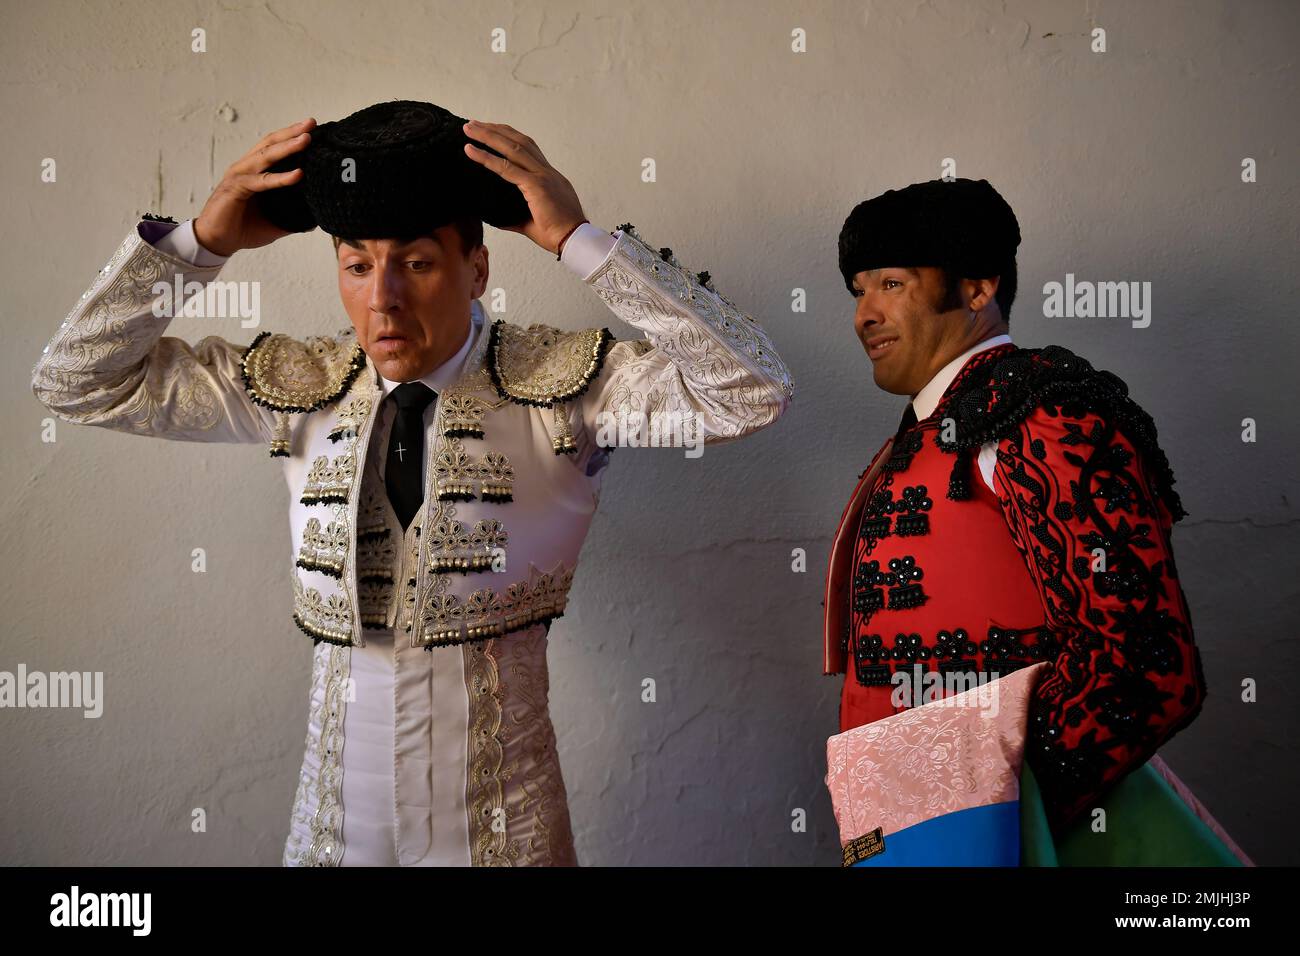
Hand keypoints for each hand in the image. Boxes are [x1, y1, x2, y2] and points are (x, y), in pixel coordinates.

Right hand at [193, 118, 315, 256]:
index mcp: (255, 171)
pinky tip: (298, 175)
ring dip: (287, 147)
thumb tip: (315, 218)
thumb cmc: (244, 229)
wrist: (217, 242)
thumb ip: (293, 215)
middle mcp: (247, 168)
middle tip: (312, 123)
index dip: (292, 138)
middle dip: (292, 132)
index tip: (314, 129)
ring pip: (266, 156)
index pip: (275, 148)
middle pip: (270, 143)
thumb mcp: (276, 220)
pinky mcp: (235, 189)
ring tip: (307, 139)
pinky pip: (261, 181)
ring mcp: (239, 176)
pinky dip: (281, 178)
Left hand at [462, 120, 586, 254]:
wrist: (575, 241)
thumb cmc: (558, 235)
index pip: (527, 149)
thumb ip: (514, 216)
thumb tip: (497, 217)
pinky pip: (506, 168)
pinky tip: (471, 150)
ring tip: (469, 128)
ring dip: (488, 135)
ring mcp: (542, 176)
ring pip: (512, 147)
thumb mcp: (533, 222)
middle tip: (474, 124)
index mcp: (548, 177)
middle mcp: (546, 171)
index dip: (508, 137)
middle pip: (518, 141)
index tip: (491, 131)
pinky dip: (487, 157)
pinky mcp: (536, 186)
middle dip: (495, 130)